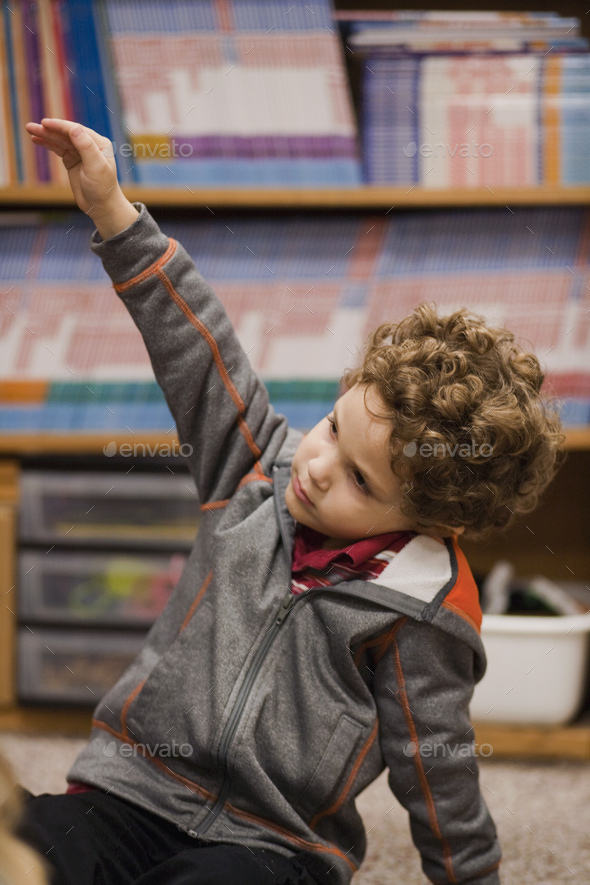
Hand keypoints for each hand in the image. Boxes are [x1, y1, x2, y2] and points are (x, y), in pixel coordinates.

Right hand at [25, 118, 138, 238]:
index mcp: (99, 143)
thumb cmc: (102, 188)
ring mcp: (80, 152)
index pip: (76, 130)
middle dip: (49, 130)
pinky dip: (48, 144)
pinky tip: (37, 140)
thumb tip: (74, 128)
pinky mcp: (72, 160)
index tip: (45, 124)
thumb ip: (86, 147)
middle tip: (30, 127)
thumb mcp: (95, 167)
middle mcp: (90, 145)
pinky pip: (58, 149)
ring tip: (30, 130)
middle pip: (66, 134)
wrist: (101, 207)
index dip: (60, 126)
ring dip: (45, 135)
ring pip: (60, 141)